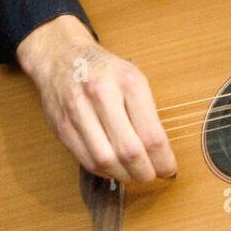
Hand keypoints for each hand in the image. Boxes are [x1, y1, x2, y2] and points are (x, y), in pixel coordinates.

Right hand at [17, 14, 176, 183]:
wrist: (61, 55)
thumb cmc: (104, 69)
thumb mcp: (133, 78)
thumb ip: (146, 112)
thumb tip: (161, 151)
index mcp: (128, 82)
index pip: (151, 135)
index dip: (163, 160)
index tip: (169, 168)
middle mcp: (102, 96)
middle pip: (129, 151)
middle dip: (145, 172)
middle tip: (152, 176)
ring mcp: (78, 112)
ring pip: (105, 160)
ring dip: (124, 176)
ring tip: (134, 174)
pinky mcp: (62, 126)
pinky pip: (86, 160)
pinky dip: (104, 171)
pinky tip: (114, 168)